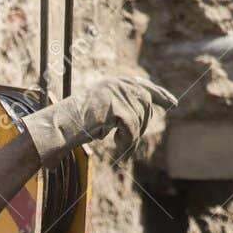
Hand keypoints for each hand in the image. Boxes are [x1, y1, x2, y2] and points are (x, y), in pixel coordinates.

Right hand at [21, 75, 176, 165]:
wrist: (59, 127)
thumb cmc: (74, 125)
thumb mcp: (101, 113)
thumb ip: (119, 109)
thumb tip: (140, 114)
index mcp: (115, 82)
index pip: (144, 86)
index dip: (160, 95)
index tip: (173, 104)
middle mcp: (118, 83)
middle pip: (146, 106)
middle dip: (142, 126)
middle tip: (127, 144)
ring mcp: (117, 93)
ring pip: (139, 119)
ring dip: (132, 138)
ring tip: (120, 148)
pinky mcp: (116, 107)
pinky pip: (132, 130)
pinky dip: (127, 143)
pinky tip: (118, 149)